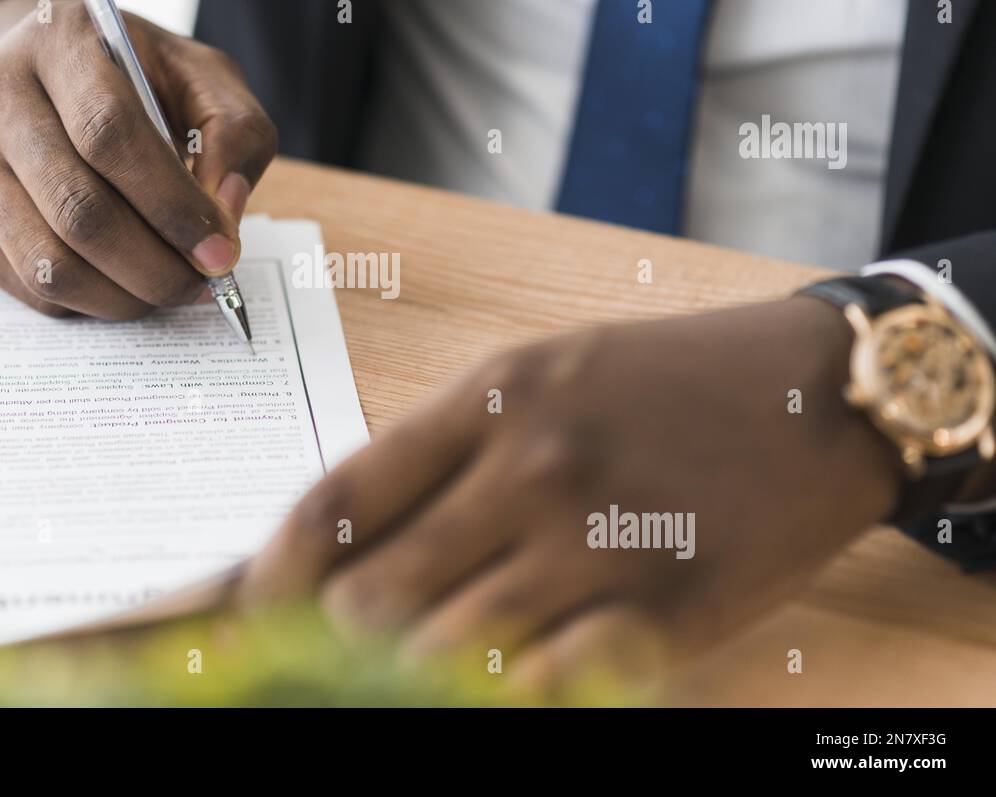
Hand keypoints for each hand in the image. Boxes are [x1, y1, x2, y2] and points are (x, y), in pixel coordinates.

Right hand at [0, 0, 276, 317]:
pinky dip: (88, 301)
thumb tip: (225, 215)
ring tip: (168, 289)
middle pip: (77, 209)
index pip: (108, 132)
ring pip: (47, 261)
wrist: (42, 72)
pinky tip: (123, 281)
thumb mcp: (201, 76)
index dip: (171, 203)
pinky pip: (27, 284)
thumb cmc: (137, 78)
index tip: (219, 249)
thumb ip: (235, 133)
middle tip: (202, 284)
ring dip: (123, 296)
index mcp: (60, 41)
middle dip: (154, 266)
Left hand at [239, 296, 904, 694]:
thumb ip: (442, 450)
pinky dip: (516, 692)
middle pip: (372, 595)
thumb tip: (338, 534)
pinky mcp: (671, 610)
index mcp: (493, 399)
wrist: (821, 392)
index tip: (247, 609)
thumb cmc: (665, 381)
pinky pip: (548, 687)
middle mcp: (534, 469)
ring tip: (440, 653)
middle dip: (343, 635)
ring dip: (423, 671)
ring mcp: (602, 544)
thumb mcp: (542, 375)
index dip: (272, 570)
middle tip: (353, 642)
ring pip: (446, 654)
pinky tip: (522, 669)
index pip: (339, 497)